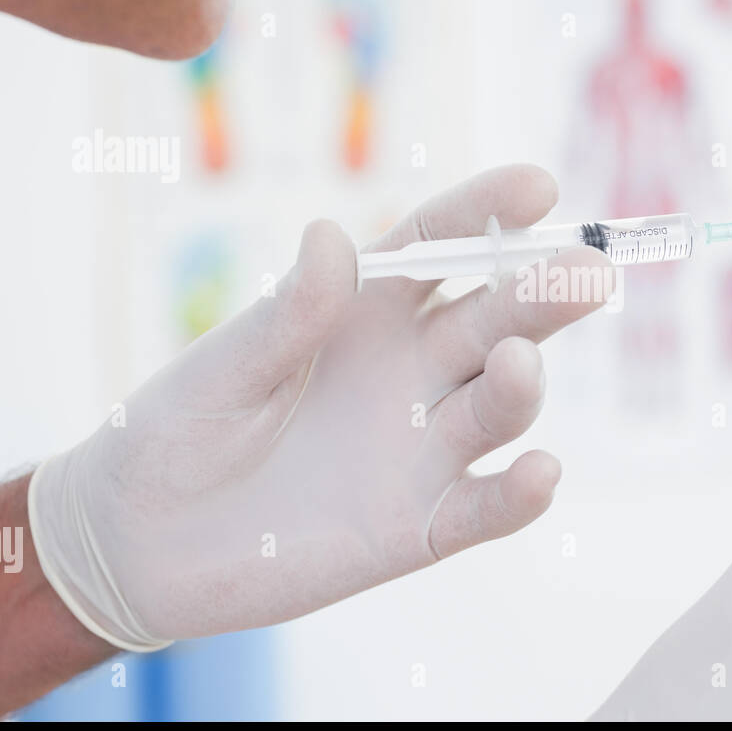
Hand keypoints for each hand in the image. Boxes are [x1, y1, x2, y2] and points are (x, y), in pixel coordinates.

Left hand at [29, 165, 613, 649]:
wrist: (143, 543)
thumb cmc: (179, 430)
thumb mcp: (225, 367)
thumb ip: (287, 314)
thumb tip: (333, 236)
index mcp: (367, 312)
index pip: (440, 247)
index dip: (489, 215)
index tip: (538, 187)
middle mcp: (413, 371)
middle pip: (495, 319)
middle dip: (543, 293)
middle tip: (587, 270)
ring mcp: (423, 448)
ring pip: (497, 408)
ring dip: (521, 385)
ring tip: (517, 362)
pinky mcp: (420, 525)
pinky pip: (482, 509)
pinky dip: (516, 497)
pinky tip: (539, 473)